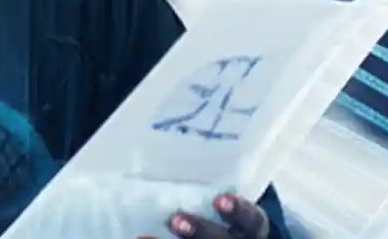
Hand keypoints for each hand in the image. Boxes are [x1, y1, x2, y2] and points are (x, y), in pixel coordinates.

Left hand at [139, 193, 269, 238]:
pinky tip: (137, 238)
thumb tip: (172, 156)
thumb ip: (210, 189)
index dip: (237, 210)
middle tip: (175, 218)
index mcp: (251, 227)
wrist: (236, 237)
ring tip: (144, 236)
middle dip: (200, 231)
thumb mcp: (228, 203)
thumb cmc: (224, 214)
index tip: (219, 200)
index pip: (251, 219)